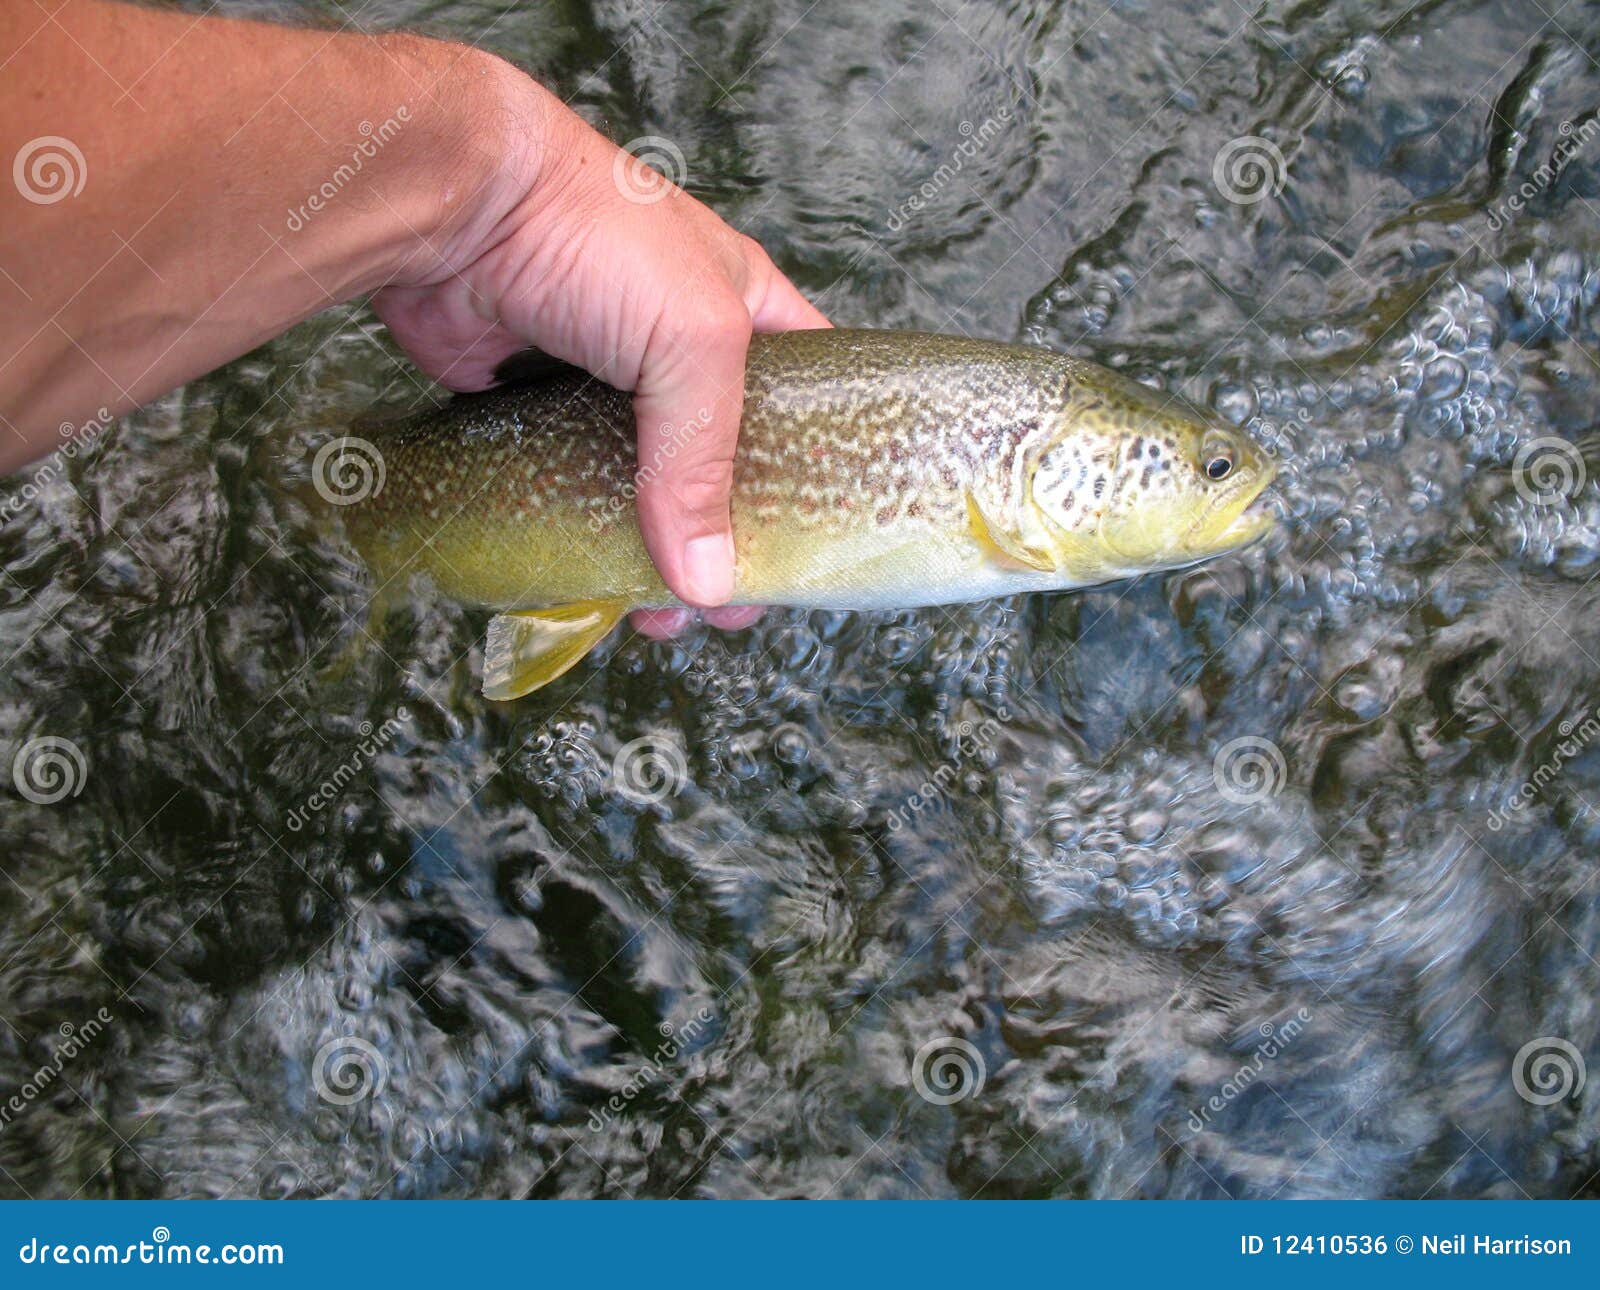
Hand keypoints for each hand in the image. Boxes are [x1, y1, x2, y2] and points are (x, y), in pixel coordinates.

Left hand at [370, 67, 828, 633]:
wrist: (457, 206)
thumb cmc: (597, 235)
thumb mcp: (691, 340)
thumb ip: (704, 462)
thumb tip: (706, 584)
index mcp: (745, 313)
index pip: (808, 402)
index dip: (820, 474)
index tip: (819, 548)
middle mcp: (680, 352)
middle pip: (725, 465)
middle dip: (731, 539)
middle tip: (732, 607)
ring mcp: (608, 387)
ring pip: (647, 489)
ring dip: (657, 552)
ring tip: (660, 616)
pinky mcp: (540, 414)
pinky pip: (574, 490)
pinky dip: (586, 537)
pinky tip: (597, 584)